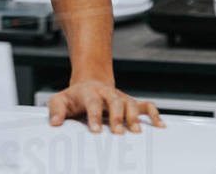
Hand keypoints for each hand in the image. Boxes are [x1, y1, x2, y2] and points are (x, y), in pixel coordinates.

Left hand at [48, 80, 165, 132]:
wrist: (90, 84)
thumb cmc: (75, 98)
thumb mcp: (61, 100)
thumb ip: (56, 109)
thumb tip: (55, 123)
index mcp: (89, 93)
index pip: (92, 102)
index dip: (94, 116)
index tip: (95, 131)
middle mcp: (107, 94)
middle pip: (114, 101)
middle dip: (117, 116)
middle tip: (118, 132)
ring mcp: (121, 97)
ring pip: (131, 103)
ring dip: (134, 116)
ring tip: (136, 132)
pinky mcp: (131, 102)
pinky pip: (146, 106)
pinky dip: (154, 114)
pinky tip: (160, 126)